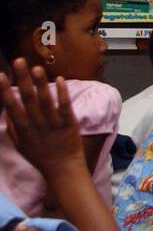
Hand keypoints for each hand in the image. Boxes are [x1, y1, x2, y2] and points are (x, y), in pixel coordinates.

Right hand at [0, 59, 84, 177]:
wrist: (63, 169)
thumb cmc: (40, 157)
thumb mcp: (20, 145)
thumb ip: (13, 128)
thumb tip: (6, 112)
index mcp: (22, 128)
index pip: (11, 106)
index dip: (5, 90)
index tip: (0, 75)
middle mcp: (36, 123)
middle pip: (27, 98)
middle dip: (22, 79)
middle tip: (19, 61)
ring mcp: (52, 123)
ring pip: (45, 100)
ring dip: (41, 83)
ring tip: (37, 68)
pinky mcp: (68, 123)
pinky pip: (65, 106)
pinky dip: (62, 92)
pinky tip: (60, 79)